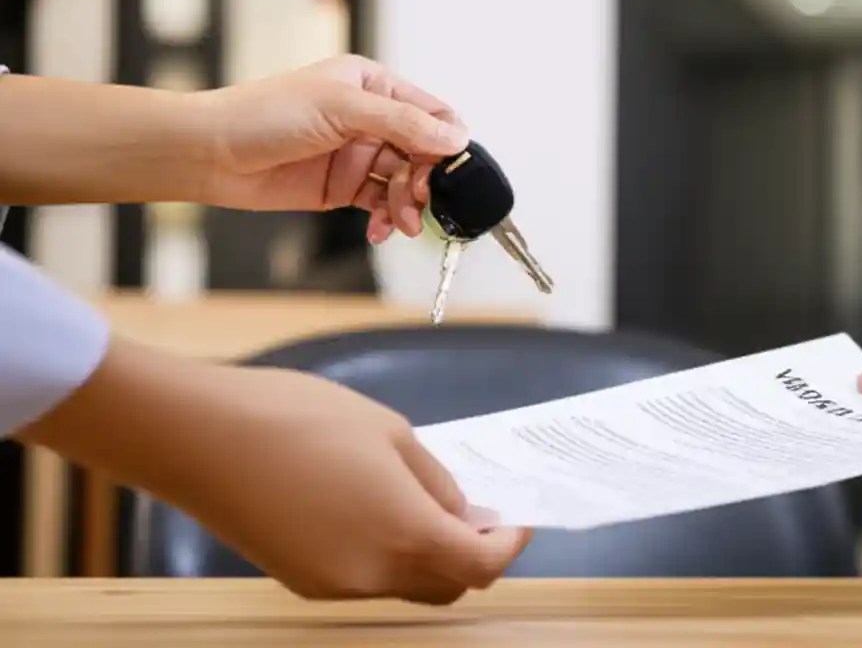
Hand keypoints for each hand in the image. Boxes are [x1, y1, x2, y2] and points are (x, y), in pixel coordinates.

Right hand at [18, 339, 529, 602]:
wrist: (201, 437)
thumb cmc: (299, 419)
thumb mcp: (391, 434)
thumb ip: (438, 484)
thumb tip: (468, 515)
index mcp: (405, 535)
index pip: (481, 568)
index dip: (509, 546)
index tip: (516, 519)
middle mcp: (372, 576)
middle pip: (447, 586)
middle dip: (472, 554)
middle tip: (477, 511)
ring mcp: (333, 585)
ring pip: (406, 587)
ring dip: (429, 556)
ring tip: (424, 502)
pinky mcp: (300, 581)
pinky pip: (365, 580)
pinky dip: (388, 556)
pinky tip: (375, 510)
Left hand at [196, 54, 468, 243]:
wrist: (212, 154)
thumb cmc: (263, 115)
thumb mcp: (341, 109)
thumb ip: (402, 123)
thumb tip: (454, 136)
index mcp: (373, 86)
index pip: (432, 113)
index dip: (447, 142)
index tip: (451, 171)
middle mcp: (371, 119)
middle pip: (424, 153)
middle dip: (427, 181)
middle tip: (419, 202)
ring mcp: (358, 155)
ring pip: (406, 183)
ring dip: (408, 205)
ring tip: (400, 223)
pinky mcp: (344, 187)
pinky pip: (382, 205)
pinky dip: (387, 219)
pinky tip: (380, 229)